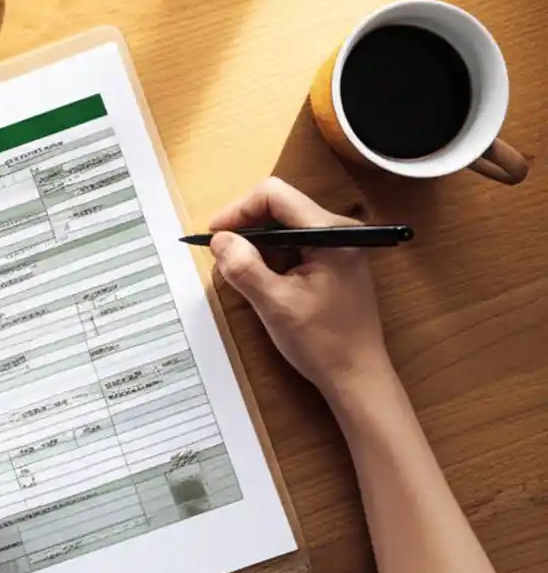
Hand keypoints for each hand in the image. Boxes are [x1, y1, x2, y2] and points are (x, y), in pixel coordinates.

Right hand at [208, 178, 393, 396]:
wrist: (357, 376)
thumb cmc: (323, 343)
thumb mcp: (276, 305)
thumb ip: (245, 268)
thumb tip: (219, 240)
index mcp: (330, 233)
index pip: (275, 195)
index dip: (238, 209)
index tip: (214, 234)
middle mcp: (338, 231)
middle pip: (279, 206)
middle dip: (244, 223)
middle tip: (220, 252)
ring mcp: (338, 245)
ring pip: (284, 224)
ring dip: (255, 239)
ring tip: (235, 265)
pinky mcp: (332, 261)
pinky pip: (293, 242)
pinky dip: (269, 252)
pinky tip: (258, 275)